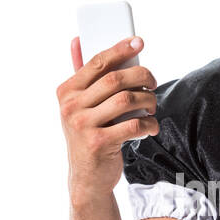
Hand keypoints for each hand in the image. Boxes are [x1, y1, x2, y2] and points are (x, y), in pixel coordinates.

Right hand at [57, 35, 158, 207]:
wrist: (86, 179)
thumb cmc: (89, 136)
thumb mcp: (79, 107)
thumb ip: (82, 76)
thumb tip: (77, 40)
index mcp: (66, 92)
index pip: (96, 62)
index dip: (120, 49)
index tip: (139, 42)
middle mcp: (71, 107)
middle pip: (115, 79)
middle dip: (141, 76)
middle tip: (153, 82)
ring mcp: (83, 126)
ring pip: (126, 100)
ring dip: (148, 100)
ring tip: (152, 106)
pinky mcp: (98, 143)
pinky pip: (133, 125)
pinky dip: (148, 124)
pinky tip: (150, 126)